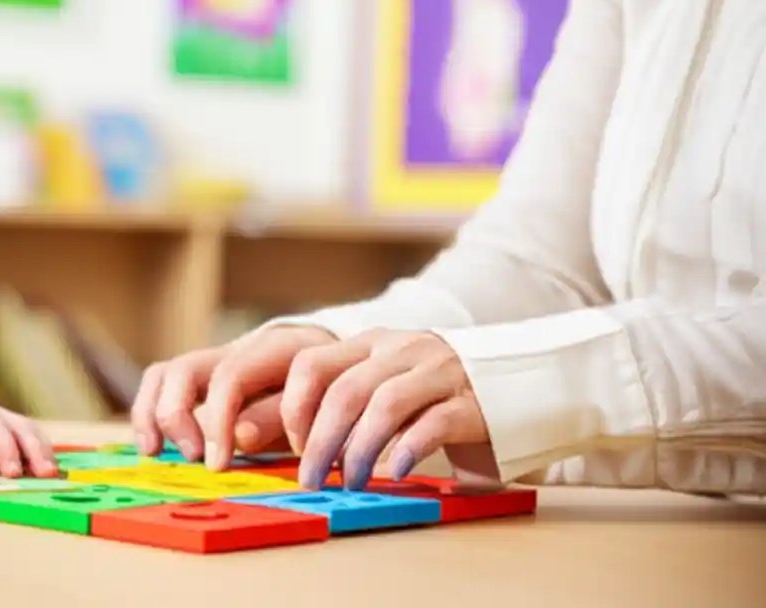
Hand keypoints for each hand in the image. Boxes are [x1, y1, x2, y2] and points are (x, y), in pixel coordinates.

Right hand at [131, 325, 337, 466]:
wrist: (335, 365)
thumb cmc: (328, 391)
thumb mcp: (319, 402)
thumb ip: (281, 415)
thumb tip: (240, 436)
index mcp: (272, 349)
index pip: (229, 377)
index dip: (217, 421)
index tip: (218, 465)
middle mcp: (235, 350)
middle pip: (183, 369)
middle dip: (177, 416)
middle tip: (193, 457)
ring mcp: (214, 363)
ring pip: (163, 374)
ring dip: (152, 413)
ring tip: (154, 452)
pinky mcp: (201, 380)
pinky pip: (161, 386)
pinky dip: (149, 413)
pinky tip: (152, 446)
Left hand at [282, 329, 488, 490]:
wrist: (530, 380)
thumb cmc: (444, 393)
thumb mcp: (392, 382)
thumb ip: (354, 405)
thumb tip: (304, 451)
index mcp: (372, 343)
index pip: (311, 364)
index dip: (294, 410)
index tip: (296, 448)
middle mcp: (401, 349)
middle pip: (343, 391)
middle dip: (319, 442)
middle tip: (311, 480)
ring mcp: (439, 372)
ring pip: (384, 406)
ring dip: (358, 451)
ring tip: (351, 482)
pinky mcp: (473, 403)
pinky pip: (432, 425)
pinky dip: (407, 451)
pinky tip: (395, 473)